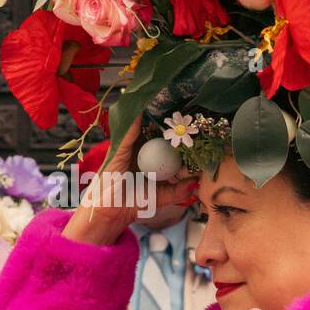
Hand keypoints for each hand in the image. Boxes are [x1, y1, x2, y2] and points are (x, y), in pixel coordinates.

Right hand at [62, 117, 197, 246]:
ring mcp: (126, 148)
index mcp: (145, 158)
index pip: (161, 140)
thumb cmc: (133, 203)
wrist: (112, 212)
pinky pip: (128, 133)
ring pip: (139, 127)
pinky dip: (134, 120)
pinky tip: (141, 108)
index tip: (188, 123)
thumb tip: (196, 182)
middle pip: (151, 130)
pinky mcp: (118, 150)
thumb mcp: (162, 196)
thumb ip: (178, 190)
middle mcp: (135, 150)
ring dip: (149, 112)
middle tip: (179, 107)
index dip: (173, 131)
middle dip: (163, 119)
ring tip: (160, 96)